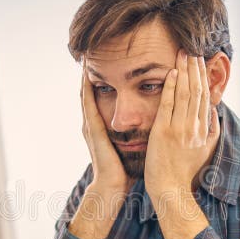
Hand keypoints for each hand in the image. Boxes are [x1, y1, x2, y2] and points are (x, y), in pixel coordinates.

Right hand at [79, 58, 130, 191]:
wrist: (113, 187)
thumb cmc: (125, 169)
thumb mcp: (131, 143)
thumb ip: (137, 130)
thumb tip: (154, 118)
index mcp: (103, 125)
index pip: (103, 96)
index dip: (105, 78)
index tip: (109, 60)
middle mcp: (94, 122)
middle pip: (91, 90)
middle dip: (92, 71)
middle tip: (92, 51)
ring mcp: (90, 126)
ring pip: (86, 94)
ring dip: (86, 75)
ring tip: (87, 56)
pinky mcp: (92, 130)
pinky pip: (87, 105)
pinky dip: (86, 89)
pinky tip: (87, 76)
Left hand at [144, 51, 219, 201]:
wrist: (172, 190)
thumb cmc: (186, 173)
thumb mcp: (206, 150)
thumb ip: (212, 129)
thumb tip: (213, 109)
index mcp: (203, 130)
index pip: (204, 97)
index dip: (203, 77)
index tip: (201, 61)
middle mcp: (193, 127)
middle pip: (196, 91)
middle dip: (194, 69)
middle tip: (192, 50)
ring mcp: (179, 129)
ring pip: (183, 94)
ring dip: (183, 72)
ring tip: (182, 54)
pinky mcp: (163, 132)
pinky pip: (168, 105)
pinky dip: (170, 88)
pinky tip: (171, 73)